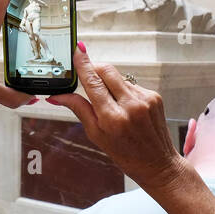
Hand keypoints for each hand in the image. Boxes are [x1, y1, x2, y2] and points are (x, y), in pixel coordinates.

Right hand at [49, 46, 185, 191]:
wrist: (157, 164)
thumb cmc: (124, 153)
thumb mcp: (96, 135)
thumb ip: (79, 109)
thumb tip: (56, 96)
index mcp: (112, 118)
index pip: (93, 82)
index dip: (83, 64)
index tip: (77, 49)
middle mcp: (131, 105)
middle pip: (107, 70)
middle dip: (95, 68)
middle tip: (86, 74)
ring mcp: (145, 99)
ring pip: (119, 77)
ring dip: (110, 83)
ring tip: (110, 103)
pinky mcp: (154, 96)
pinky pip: (132, 85)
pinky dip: (123, 91)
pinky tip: (125, 107)